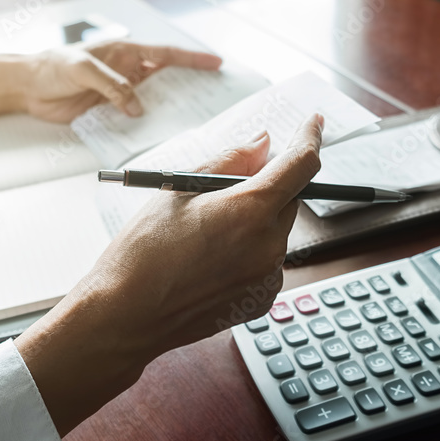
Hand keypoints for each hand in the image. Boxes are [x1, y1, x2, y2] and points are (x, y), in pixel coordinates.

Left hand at [0, 41, 221, 122]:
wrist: (28, 86)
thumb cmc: (52, 66)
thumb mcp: (84, 70)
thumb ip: (112, 86)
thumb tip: (135, 106)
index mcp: (126, 53)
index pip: (166, 54)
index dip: (192, 59)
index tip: (216, 64)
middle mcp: (127, 72)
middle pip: (167, 79)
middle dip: (190, 87)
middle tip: (212, 97)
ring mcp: (119, 93)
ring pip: (152, 102)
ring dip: (168, 111)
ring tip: (190, 122)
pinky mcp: (109, 112)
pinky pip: (132, 121)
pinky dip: (144, 128)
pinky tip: (154, 136)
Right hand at [15, 114, 324, 434]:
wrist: (126, 316)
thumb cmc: (142, 253)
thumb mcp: (178, 191)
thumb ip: (228, 162)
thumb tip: (262, 145)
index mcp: (250, 211)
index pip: (301, 165)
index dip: (310, 138)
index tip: (313, 124)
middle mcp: (268, 246)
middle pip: (290, 199)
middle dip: (268, 186)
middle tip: (224, 190)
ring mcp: (267, 277)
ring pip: (276, 232)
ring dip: (256, 222)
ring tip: (206, 235)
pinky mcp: (261, 300)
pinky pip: (267, 262)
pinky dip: (250, 252)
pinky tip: (211, 260)